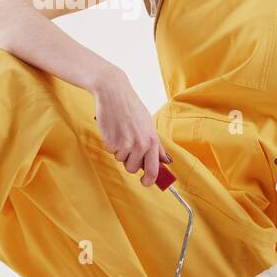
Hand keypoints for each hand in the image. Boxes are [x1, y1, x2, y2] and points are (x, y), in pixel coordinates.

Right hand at [91, 68, 171, 187]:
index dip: (149, 180)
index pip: (153, 170)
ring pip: (120, 160)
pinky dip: (110, 143)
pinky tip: (113, 130)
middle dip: (129, 161)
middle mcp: (140, 144)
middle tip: (128, 146)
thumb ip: (156, 146)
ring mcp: (125, 144)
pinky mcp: (110, 142)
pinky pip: (110, 151)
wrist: (114, 94)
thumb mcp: (149, 125)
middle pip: (132, 168)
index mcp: (152, 141)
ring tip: (121, 133)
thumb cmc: (132, 108)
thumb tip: (166, 161)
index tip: (146, 182)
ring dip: (119, 150)